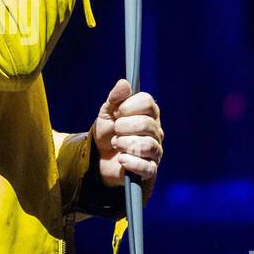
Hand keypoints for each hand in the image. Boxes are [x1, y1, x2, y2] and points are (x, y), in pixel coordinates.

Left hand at [93, 78, 162, 199]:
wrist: (98, 157)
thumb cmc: (107, 131)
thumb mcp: (106, 112)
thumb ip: (115, 98)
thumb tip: (124, 83)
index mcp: (148, 113)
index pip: (148, 102)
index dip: (130, 106)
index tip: (117, 112)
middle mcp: (156, 131)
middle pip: (147, 124)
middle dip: (124, 127)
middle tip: (115, 130)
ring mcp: (155, 151)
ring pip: (147, 145)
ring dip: (125, 144)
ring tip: (116, 144)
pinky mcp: (150, 170)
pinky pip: (147, 167)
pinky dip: (131, 162)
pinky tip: (121, 159)